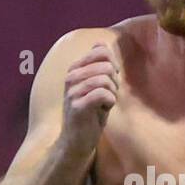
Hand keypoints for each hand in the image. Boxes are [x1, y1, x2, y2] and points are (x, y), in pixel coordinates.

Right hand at [59, 42, 119, 158]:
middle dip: (114, 83)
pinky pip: (104, 94)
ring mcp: (72, 91)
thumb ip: (99, 65)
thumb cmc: (90, 113)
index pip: (101, 50)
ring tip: (103, 104)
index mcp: (75, 69)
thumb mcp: (96, 86)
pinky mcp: (78, 106)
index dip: (113, 66)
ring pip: (106, 80)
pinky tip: (101, 111)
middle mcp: (71, 77)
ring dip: (112, 94)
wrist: (77, 141)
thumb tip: (101, 43)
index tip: (109, 81)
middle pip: (107, 66)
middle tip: (106, 97)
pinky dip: (109, 103)